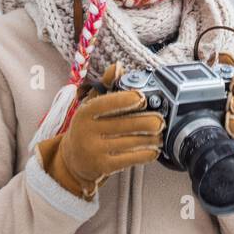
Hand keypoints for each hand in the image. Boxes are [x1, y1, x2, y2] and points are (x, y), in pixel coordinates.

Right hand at [36, 62, 163, 200]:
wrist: (72, 161)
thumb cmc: (87, 128)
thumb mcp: (91, 106)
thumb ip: (106, 86)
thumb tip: (117, 67)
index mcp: (85, 112)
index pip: (107, 103)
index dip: (127, 99)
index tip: (142, 97)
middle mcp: (87, 131)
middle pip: (126, 124)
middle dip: (149, 121)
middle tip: (161, 120)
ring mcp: (95, 150)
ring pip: (133, 141)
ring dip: (152, 138)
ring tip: (159, 134)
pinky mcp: (103, 167)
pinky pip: (132, 159)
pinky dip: (147, 153)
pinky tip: (153, 149)